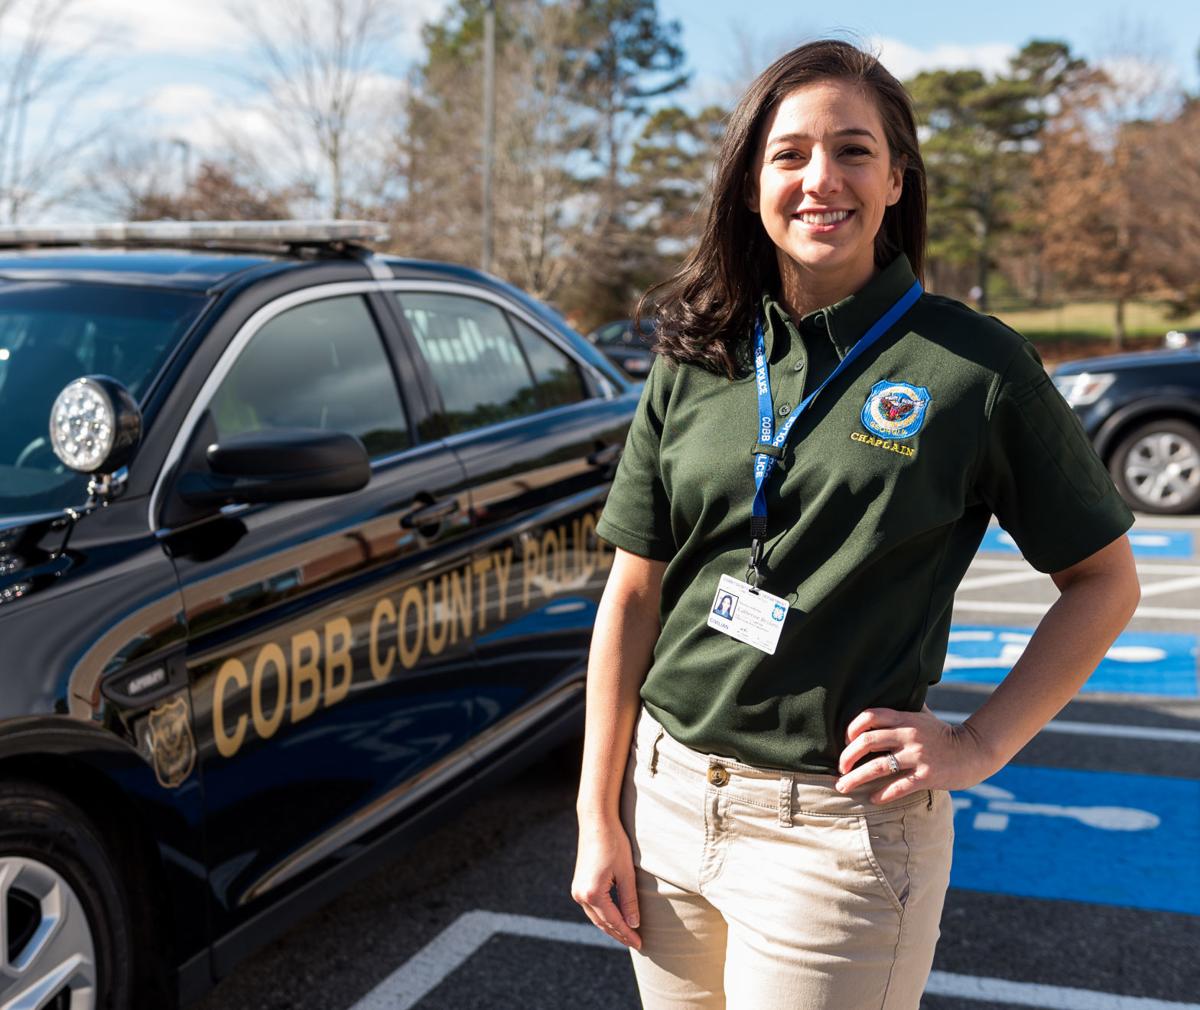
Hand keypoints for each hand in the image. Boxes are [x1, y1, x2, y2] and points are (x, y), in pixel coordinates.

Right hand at [571, 816, 641, 949]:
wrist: (596, 821)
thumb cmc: (614, 843)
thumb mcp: (626, 873)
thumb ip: (629, 900)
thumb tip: (634, 924)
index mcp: (593, 893)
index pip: (613, 922)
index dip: (628, 934)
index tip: (641, 944)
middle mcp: (581, 895)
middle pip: (602, 923)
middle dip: (619, 934)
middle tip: (636, 944)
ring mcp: (577, 890)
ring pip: (596, 917)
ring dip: (611, 927)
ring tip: (627, 935)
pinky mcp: (578, 884)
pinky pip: (592, 907)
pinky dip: (604, 916)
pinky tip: (614, 918)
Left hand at [835, 705, 997, 802]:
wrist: (975, 751)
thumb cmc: (945, 734)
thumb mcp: (924, 715)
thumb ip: (906, 708)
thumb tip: (890, 692)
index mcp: (906, 718)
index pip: (871, 715)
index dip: (852, 726)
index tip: (845, 740)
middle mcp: (909, 735)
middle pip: (867, 741)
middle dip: (847, 755)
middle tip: (840, 768)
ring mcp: (918, 756)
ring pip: (877, 767)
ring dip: (856, 778)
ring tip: (843, 786)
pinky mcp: (927, 776)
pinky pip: (898, 786)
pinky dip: (882, 794)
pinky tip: (872, 799)